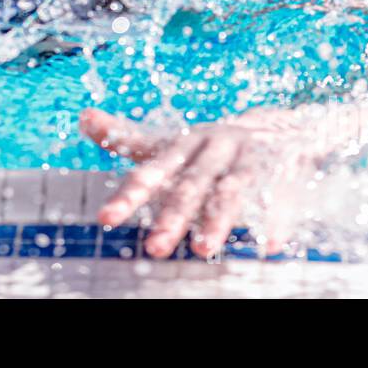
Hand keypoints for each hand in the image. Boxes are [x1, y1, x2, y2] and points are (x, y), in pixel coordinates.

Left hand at [80, 106, 335, 258]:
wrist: (284, 126)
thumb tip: (82, 117)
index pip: (152, 170)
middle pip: (191, 184)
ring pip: (232, 190)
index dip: (129, 195)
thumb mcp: (171, 142)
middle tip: (153, 248)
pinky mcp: (283, 169)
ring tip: (202, 250)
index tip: (105, 220)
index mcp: (185, 144)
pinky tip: (270, 247)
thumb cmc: (212, 146)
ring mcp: (250, 158)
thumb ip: (127, 137)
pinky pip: (281, 196)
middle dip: (172, 216)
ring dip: (218, 220)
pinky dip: (277, 220)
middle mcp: (215, 148)